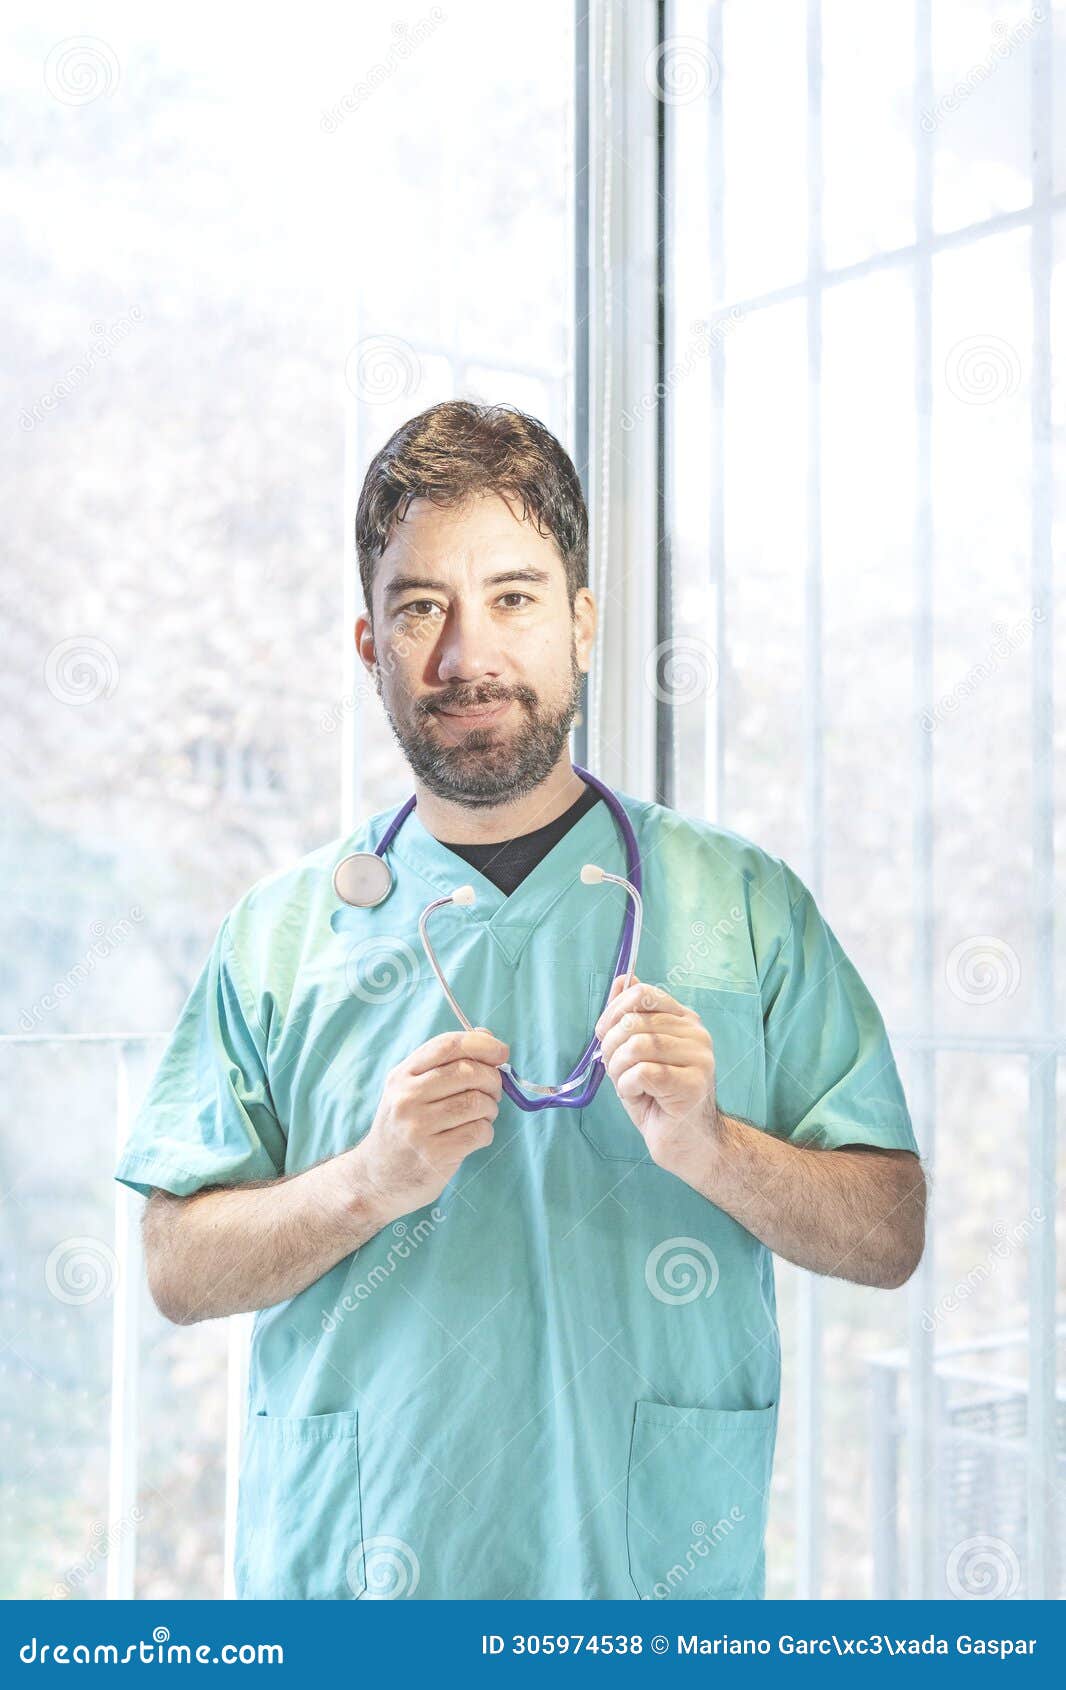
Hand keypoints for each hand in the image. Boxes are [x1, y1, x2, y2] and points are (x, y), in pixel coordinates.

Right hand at [349, 1027, 508, 1221]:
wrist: (375, 1179)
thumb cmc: (404, 1128)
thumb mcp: (412, 1090)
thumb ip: (446, 1063)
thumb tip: (488, 1037)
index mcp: (402, 1075)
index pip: (447, 1045)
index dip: (482, 1044)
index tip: (501, 1052)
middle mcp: (406, 1098)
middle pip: (468, 1072)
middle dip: (492, 1080)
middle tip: (492, 1093)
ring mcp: (418, 1127)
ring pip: (477, 1102)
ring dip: (490, 1109)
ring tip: (481, 1116)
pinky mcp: (434, 1155)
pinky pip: (479, 1132)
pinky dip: (486, 1132)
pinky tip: (474, 1136)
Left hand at [594, 974, 721, 1177]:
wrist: (686, 1145)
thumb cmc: (658, 1101)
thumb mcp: (635, 1054)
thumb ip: (630, 1017)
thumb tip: (623, 979)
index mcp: (683, 1020)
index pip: (642, 994)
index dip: (613, 1012)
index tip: (604, 1035)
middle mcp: (696, 1033)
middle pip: (633, 1021)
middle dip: (611, 1048)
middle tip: (616, 1071)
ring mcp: (699, 1058)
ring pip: (636, 1045)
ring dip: (618, 1070)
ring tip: (627, 1085)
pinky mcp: (692, 1084)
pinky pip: (642, 1072)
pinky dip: (628, 1087)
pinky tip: (638, 1097)